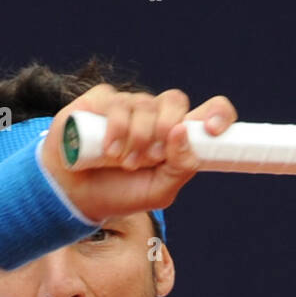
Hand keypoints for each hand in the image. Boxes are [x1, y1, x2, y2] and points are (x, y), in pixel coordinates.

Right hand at [41, 84, 235, 222]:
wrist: (77, 196)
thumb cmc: (122, 193)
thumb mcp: (160, 191)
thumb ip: (181, 167)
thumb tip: (183, 133)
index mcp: (178, 136)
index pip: (210, 112)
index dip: (218, 114)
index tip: (213, 130)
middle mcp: (155, 116)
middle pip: (175, 100)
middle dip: (165, 129)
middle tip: (150, 158)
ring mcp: (128, 106)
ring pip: (145, 103)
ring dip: (137, 137)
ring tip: (123, 162)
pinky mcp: (101, 102)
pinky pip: (117, 102)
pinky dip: (116, 128)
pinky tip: (108, 150)